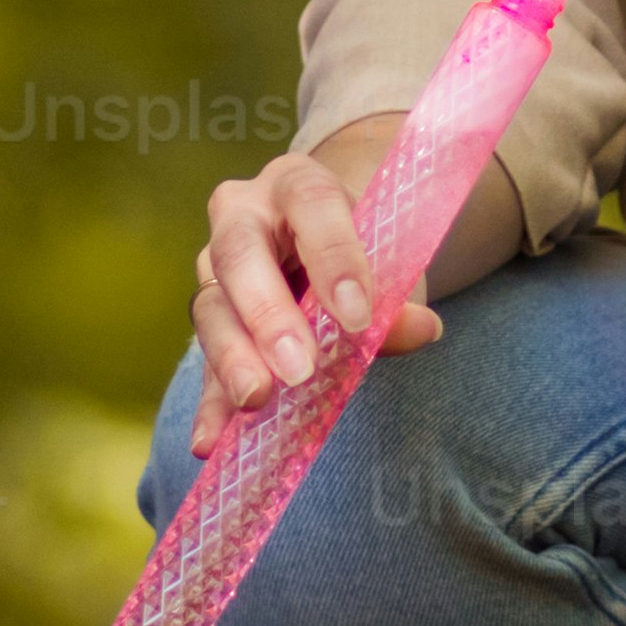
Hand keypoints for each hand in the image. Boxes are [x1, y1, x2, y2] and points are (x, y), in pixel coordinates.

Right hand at [193, 127, 476, 413]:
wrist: (326, 242)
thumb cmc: (362, 246)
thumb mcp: (388, 258)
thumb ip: (398, 296)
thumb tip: (421, 329)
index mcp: (297, 184)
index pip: (312, 206)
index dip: (334, 258)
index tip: (357, 316)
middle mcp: (242, 215)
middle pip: (239, 254)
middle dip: (267, 314)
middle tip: (297, 367)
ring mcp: (215, 267)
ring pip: (210, 307)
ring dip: (233, 358)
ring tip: (256, 400)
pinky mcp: (211, 321)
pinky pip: (203, 362)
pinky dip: (210, 404)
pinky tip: (211, 441)